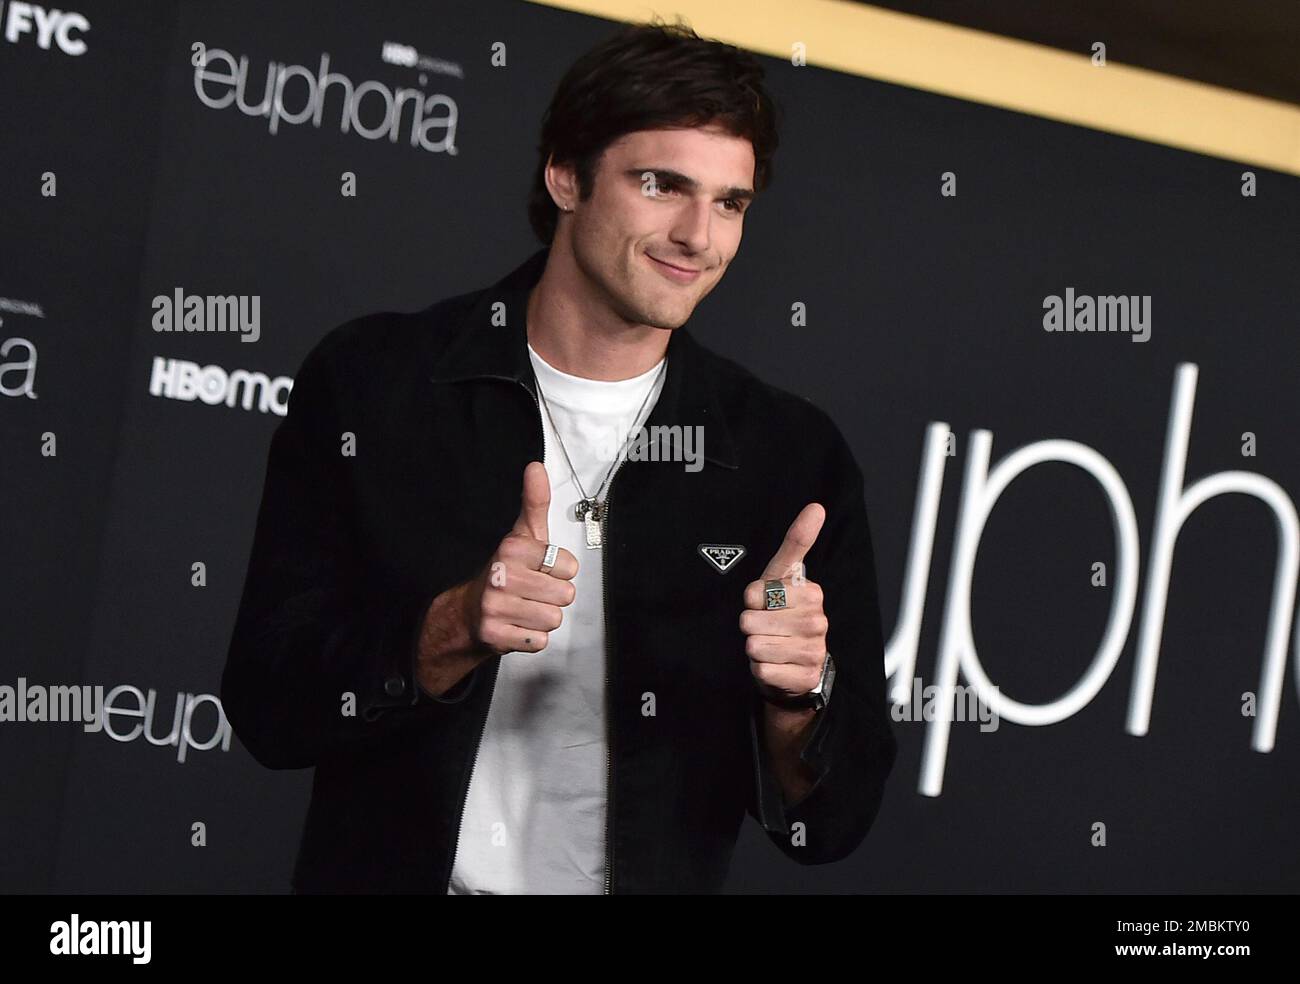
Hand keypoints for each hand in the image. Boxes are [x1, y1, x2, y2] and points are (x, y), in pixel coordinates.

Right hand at [415, 462, 577, 695]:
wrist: (469, 612)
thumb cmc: (506, 571)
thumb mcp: (522, 535)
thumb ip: (534, 502)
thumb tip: (536, 467)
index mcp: (511, 549)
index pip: (568, 566)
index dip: (560, 571)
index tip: (541, 570)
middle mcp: (500, 576)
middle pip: (564, 595)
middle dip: (553, 597)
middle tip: (531, 592)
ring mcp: (496, 607)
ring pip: (553, 619)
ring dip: (543, 617)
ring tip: (524, 608)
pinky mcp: (495, 635)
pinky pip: (539, 641)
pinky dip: (532, 638)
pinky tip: (517, 626)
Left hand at [740, 503, 829, 702]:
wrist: (796, 662)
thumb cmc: (783, 614)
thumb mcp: (783, 576)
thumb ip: (796, 542)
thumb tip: (816, 507)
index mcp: (811, 593)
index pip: (754, 593)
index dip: (751, 600)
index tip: (765, 603)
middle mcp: (817, 621)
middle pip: (750, 621)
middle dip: (752, 625)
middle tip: (768, 628)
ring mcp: (813, 650)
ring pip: (754, 645)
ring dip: (755, 648)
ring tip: (772, 645)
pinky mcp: (803, 677)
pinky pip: (761, 670)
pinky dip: (761, 669)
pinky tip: (776, 664)